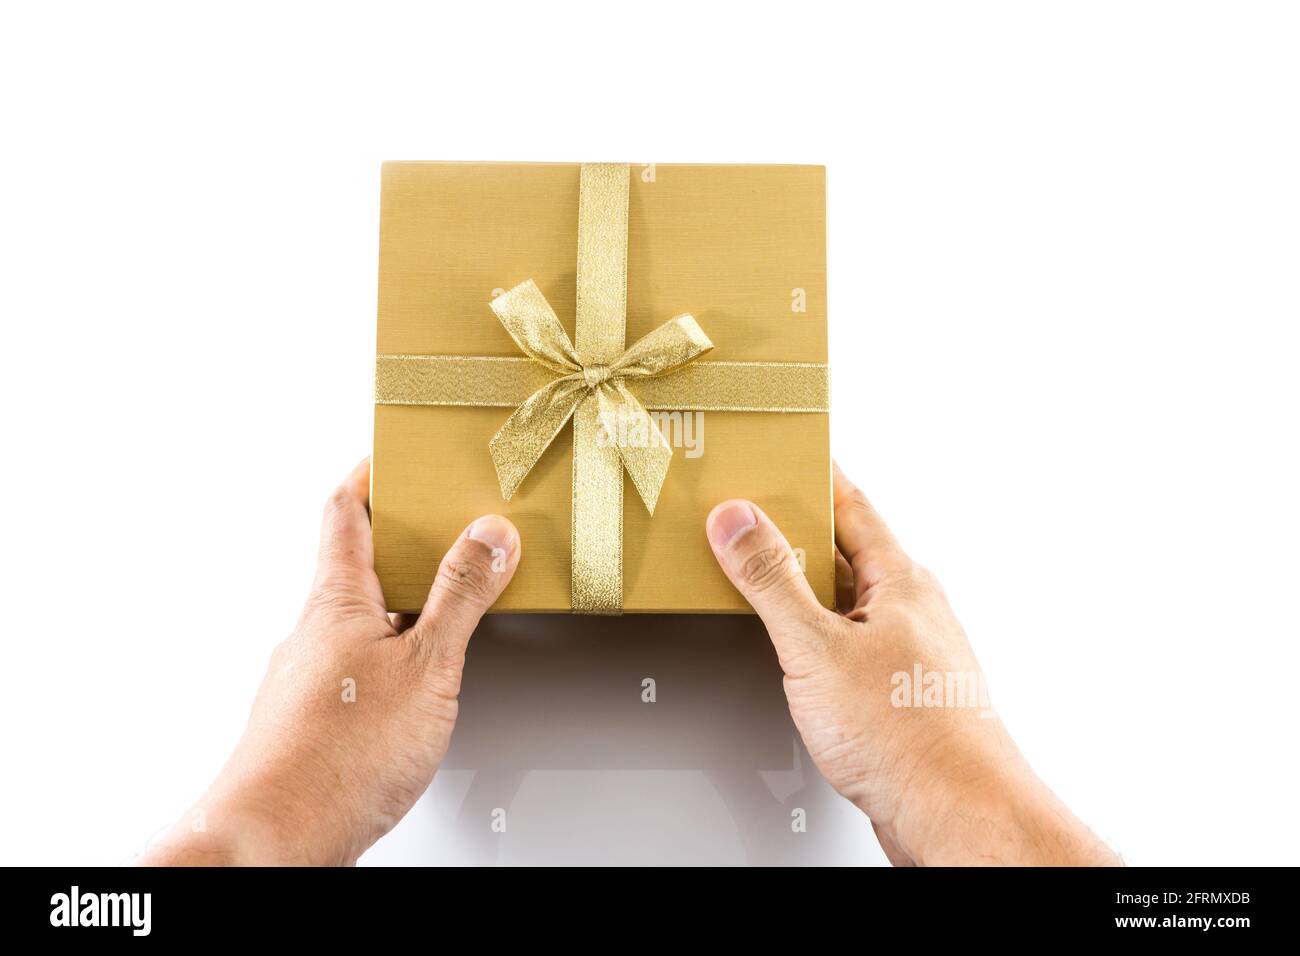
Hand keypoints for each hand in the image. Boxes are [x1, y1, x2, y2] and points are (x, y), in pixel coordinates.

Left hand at [140, 459, 519, 864]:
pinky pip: (359, 659)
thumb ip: (459, 597)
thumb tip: (488, 533)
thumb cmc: (339, 755)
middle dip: (401, 537)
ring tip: (451, 595)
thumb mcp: (427, 665)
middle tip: (446, 519)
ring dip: (402, 597)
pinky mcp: (316, 716)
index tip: (395, 452)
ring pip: (359, 615)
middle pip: (355, 560)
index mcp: (336, 600)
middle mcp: (315, 630)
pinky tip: (422, 672)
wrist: (275, 839)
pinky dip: (394, 645)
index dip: (369, 475)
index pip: (344, 512)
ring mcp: (311, 674)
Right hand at [705, 463, 1118, 865]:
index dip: (814, 474)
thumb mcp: (817, 648)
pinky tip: (789, 646)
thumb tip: (737, 521)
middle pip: (846, 548)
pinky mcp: (897, 691)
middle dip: (796, 529)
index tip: (784, 451)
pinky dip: (811, 630)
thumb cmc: (910, 737)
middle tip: (749, 511)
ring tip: (754, 574)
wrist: (956, 814)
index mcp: (901, 581)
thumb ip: (772, 580)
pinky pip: (847, 640)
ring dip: (802, 585)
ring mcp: (906, 650)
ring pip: (845, 599)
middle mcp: (910, 608)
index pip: (853, 504)